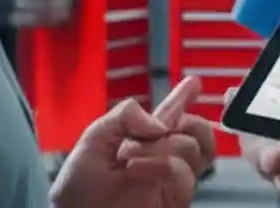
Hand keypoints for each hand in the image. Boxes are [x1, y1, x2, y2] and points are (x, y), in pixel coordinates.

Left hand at [50, 77, 215, 207]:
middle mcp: (164, 157)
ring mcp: (171, 180)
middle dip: (186, 120)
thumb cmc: (80, 185)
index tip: (194, 82)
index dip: (185, 98)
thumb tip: (161, 124)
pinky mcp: (174, 200)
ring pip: (195, 148)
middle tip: (159, 128)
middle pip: (200, 132)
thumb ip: (126, 116)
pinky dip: (161, 163)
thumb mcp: (95, 137)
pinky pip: (183, 174)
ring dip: (162, 145)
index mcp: (144, 139)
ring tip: (130, 156)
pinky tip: (135, 167)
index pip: (173, 115)